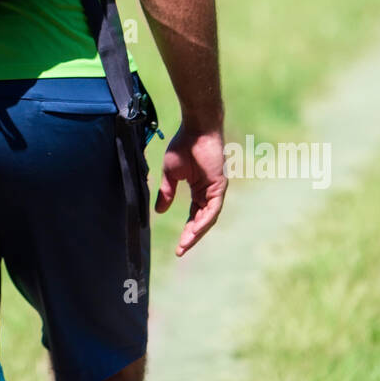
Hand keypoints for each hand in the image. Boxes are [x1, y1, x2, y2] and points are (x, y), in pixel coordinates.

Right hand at [155, 123, 226, 256]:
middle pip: (202, 221)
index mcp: (198, 190)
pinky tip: (194, 230)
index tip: (178, 247)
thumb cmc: (183, 146)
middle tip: (180, 251)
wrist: (195, 129)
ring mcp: (216, 190)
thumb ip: (167, 193)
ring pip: (208, 218)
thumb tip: (159, 212)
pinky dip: (204, 220)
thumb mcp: (170, 174)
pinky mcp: (219, 185)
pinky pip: (213, 208)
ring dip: (197, 232)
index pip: (193, 216)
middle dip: (191, 237)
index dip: (186, 231)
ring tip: (185, 245)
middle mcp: (209, 192)